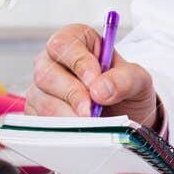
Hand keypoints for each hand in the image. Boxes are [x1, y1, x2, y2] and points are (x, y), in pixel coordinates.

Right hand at [26, 23, 159, 125]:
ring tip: (91, 123)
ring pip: (41, 100)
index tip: (94, 82)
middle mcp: (52, 62)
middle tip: (92, 110)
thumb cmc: (126, 88)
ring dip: (67, 114)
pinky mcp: (36, 113)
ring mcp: (41, 89)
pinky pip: (39, 121)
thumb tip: (100, 89)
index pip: (63, 44)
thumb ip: (124, 79)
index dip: (78, 62)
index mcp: (77, 41)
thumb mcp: (137, 79)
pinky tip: (78, 131)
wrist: (125, 114)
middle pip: (46, 74)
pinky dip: (59, 128)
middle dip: (72, 94)